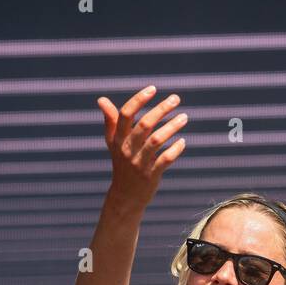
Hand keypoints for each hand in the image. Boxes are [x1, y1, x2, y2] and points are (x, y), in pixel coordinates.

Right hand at [97, 86, 187, 207]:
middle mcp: (127, 149)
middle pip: (145, 124)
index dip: (139, 100)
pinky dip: (175, 150)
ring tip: (184, 117)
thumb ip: (110, 121)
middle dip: (162, 109)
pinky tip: (182, 142)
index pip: (126, 115)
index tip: (153, 88)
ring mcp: (139, 163)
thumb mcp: (113, 143)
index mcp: (118, 139)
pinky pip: (165, 160)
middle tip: (176, 98)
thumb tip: (101, 100)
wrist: (125, 196)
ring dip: (172, 127)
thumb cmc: (121, 164)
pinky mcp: (150, 175)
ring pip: (157, 140)